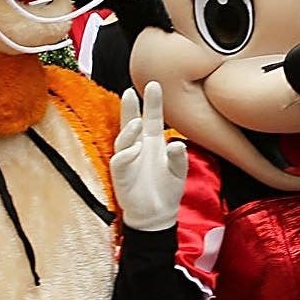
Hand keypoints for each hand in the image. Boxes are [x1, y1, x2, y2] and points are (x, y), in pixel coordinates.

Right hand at [109, 83, 187, 232]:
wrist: (156, 215)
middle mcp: (139, 146)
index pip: (152, 117)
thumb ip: (178, 158)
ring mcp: (128, 159)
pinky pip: (120, 160)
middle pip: (132, 122)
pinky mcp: (120, 174)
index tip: (155, 84)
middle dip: (131, 107)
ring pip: (124, 139)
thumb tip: (176, 144)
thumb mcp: (179, 173)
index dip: (153, 102)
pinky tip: (135, 150)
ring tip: (137, 124)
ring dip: (129, 130)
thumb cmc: (167, 190)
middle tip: (131, 91)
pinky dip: (127, 154)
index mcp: (154, 142)